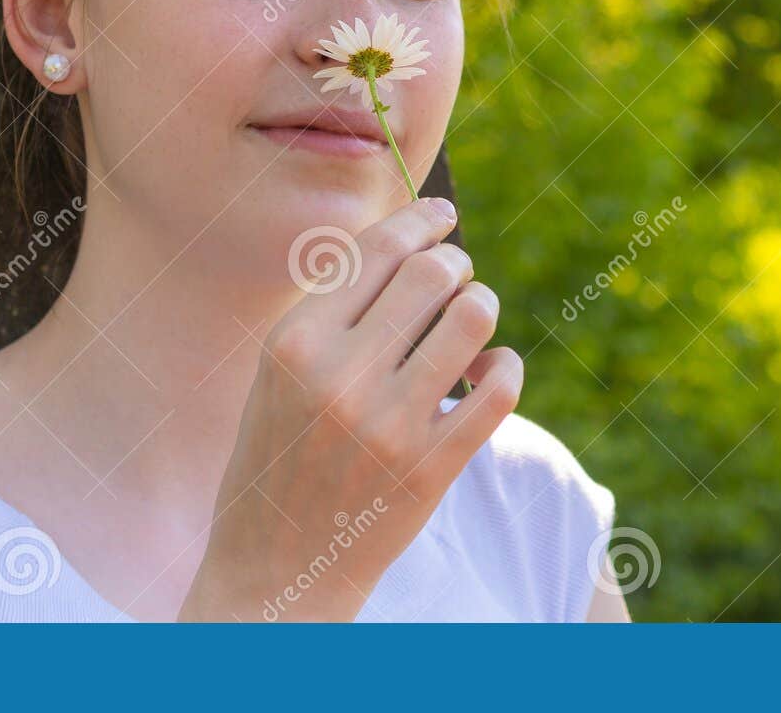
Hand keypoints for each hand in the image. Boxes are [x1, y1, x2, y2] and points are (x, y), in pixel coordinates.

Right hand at [177, 196, 521, 621]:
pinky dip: (505, 365)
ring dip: (483, 306)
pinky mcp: (431, 465)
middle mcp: (340, 375)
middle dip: (456, 262)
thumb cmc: (277, 457)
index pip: (376, 250)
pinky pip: (499, 388)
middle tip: (457, 276)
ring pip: (472, 318)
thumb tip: (404, 243)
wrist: (274, 567)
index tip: (443, 214)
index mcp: (295, 342)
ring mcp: (390, 423)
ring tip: (473, 319)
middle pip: (432, 273)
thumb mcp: (278, 373)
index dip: (420, 219)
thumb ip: (332, 313)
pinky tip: (489, 370)